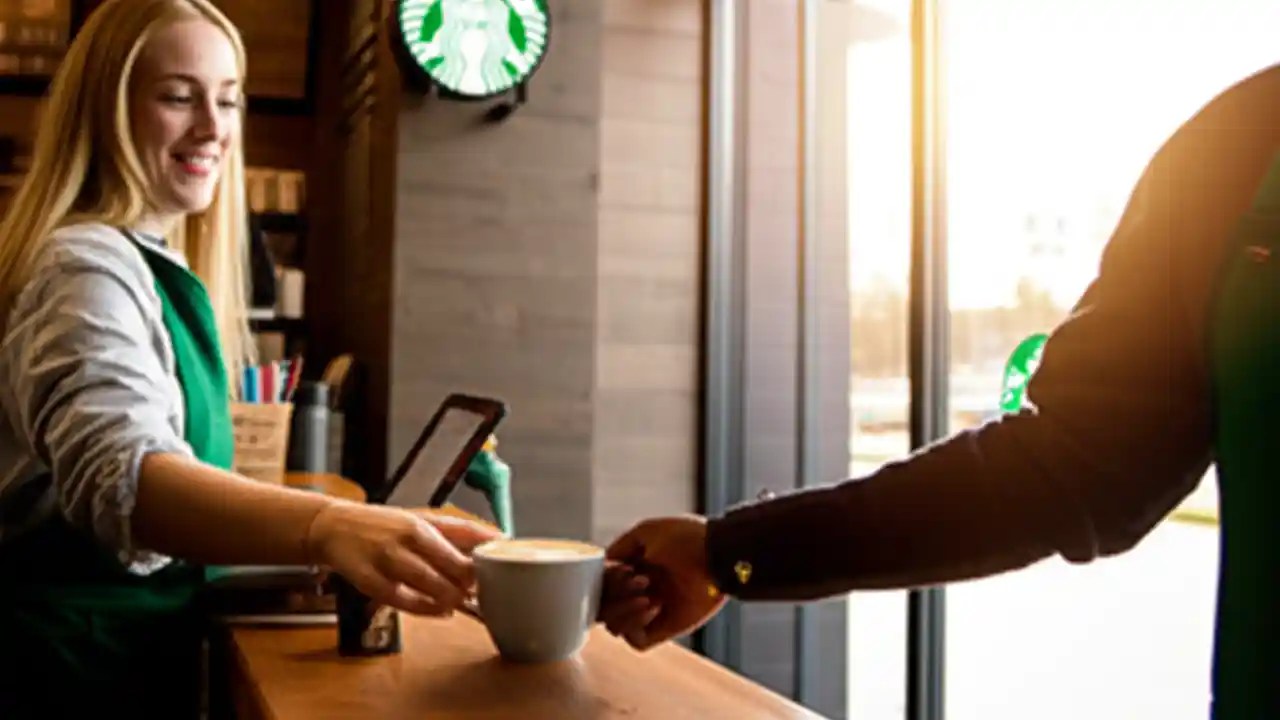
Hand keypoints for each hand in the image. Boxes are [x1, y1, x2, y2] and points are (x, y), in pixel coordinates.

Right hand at [306, 501, 501, 616]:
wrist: (333, 527)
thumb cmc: (385, 526)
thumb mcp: (421, 519)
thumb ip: (457, 531)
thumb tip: (499, 537)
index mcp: (423, 522)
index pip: (465, 538)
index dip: (486, 557)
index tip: (501, 566)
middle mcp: (406, 538)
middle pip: (452, 564)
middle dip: (471, 582)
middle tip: (481, 590)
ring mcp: (388, 560)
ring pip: (431, 584)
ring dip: (453, 597)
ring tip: (462, 601)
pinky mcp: (371, 582)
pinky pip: (405, 601)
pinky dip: (428, 609)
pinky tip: (442, 610)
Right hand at [604, 515, 726, 649]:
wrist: (716, 554)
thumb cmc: (686, 539)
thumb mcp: (646, 532)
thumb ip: (619, 548)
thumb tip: (602, 568)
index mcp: (634, 571)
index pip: (602, 585)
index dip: (606, 580)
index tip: (625, 569)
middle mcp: (639, 593)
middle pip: (603, 606)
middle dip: (615, 594)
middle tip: (640, 580)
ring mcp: (650, 613)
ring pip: (614, 626)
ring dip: (623, 610)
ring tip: (647, 595)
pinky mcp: (664, 630)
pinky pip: (636, 641)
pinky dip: (636, 625)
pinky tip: (654, 606)